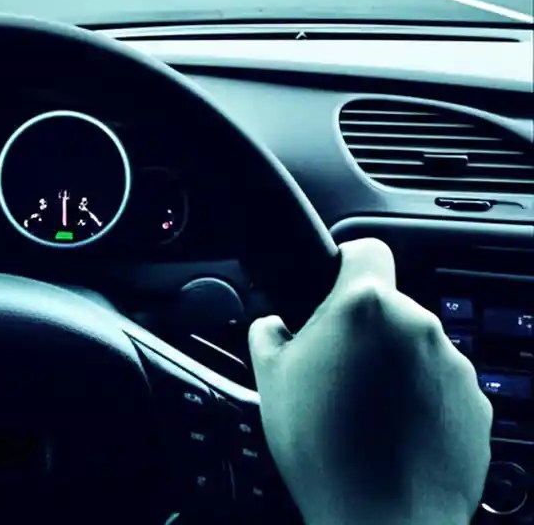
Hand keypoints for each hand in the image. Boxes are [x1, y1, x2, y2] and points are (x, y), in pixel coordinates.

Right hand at [249, 238, 491, 524]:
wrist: (382, 517)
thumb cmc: (322, 449)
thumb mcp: (270, 379)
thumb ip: (271, 334)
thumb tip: (275, 325)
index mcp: (365, 305)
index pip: (366, 249)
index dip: (346, 267)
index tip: (333, 291)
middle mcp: (418, 325)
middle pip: (388, 309)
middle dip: (364, 333)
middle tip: (334, 375)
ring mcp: (455, 366)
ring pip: (416, 350)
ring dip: (394, 369)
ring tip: (363, 413)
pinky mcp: (478, 405)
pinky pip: (442, 389)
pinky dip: (421, 403)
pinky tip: (392, 435)